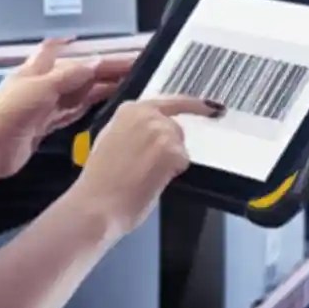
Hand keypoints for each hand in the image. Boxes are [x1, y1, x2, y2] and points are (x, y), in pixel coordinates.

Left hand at [0, 39, 136, 182]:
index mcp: (40, 69)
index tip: (98, 42)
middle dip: (105, 70)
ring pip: (81, 93)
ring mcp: (47, 106)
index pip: (61, 50)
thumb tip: (97, 62)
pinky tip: (108, 107)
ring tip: (132, 87)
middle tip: (138, 70)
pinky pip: (76, 112)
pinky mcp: (49, 126)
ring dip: (104, 89)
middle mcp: (45, 85)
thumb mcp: (42, 86)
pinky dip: (92, 108)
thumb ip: (71, 75)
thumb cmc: (10, 110)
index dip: (77, 43)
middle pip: (80, 73)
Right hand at [68, 97, 220, 238]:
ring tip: (142, 174)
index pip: (171, 102)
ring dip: (168, 162)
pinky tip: (151, 179)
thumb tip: (150, 130)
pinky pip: (182, 162)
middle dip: (168, 148)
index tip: (211, 107)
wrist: (96, 205)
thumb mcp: (110, 139)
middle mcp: (147, 115)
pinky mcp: (172, 150)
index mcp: (130, 110)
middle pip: (175, 129)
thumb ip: (133, 128)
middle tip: (144, 167)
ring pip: (179, 146)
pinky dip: (172, 173)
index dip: (194, 105)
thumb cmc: (99, 180)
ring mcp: (161, 131)